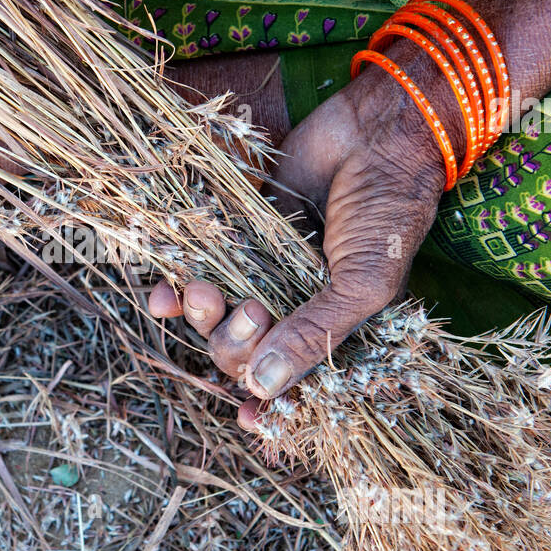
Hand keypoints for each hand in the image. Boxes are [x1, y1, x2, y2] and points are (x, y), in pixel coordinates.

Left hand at [149, 73, 446, 430]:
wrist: (377, 131)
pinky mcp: (239, 240)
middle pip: (247, 357)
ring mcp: (265, 275)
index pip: (294, 385)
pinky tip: (162, 293)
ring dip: (201, 319)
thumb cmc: (387, 212)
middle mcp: (297, 309)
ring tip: (203, 293)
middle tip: (247, 311)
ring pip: (217, 321)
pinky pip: (201, 275)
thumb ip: (314, 335)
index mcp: (334, 331)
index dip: (268, 406)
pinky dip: (176, 291)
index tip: (246, 420)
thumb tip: (262, 389)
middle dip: (234, 345)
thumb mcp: (362, 283)